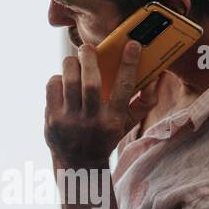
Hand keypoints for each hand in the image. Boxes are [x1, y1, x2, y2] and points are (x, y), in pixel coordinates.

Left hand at [44, 41, 159, 167]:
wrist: (78, 164)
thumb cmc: (105, 137)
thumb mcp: (127, 124)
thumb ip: (144, 102)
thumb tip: (157, 77)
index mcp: (113, 120)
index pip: (124, 89)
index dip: (129, 64)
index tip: (132, 45)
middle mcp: (92, 121)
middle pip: (91, 83)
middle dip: (89, 59)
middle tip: (88, 47)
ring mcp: (70, 121)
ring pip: (69, 82)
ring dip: (72, 64)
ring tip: (75, 60)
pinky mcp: (52, 119)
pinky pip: (53, 87)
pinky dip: (58, 78)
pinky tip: (64, 80)